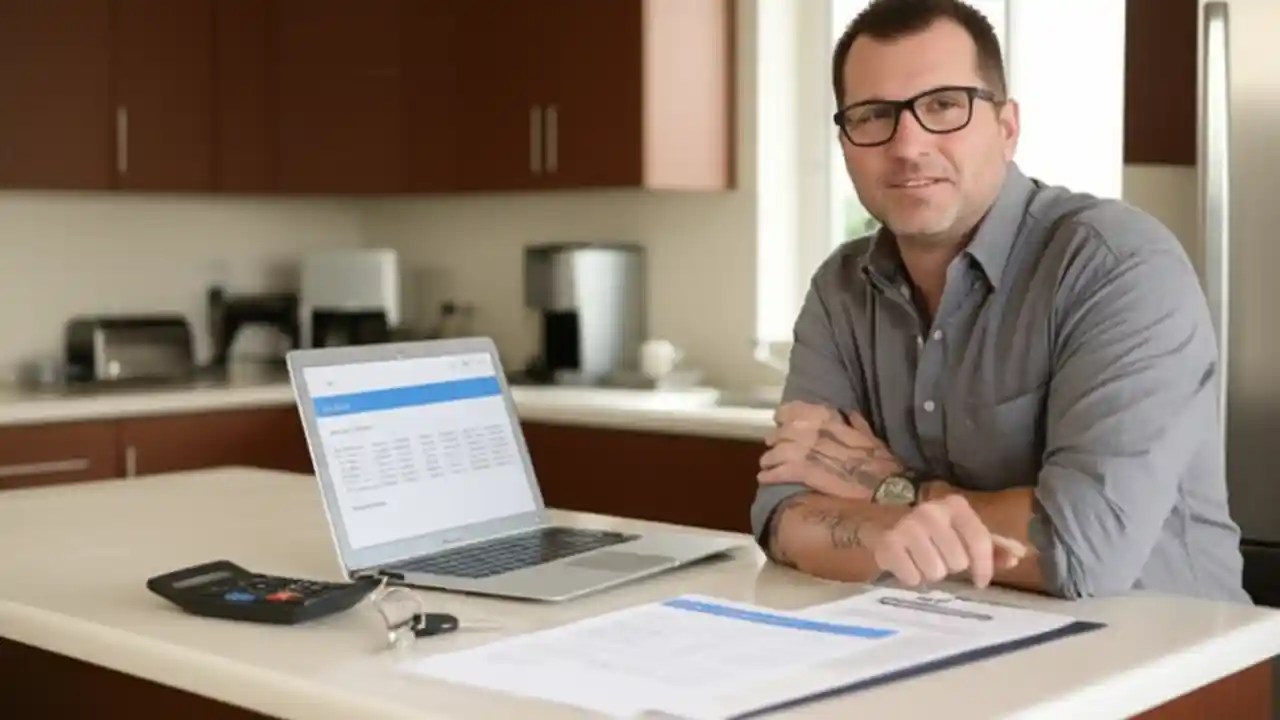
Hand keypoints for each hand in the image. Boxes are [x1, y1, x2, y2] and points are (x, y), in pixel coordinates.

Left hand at [757, 401, 904, 499]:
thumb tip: (847, 412)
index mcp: (834, 423)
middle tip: (771, 443)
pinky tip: (763, 478)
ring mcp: (811, 453)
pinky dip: (770, 474)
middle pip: (786, 431)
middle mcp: (818, 434)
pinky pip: (780, 471)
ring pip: (779, 450)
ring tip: (765, 464)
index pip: (802, 410)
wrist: (888, 487)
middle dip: (776, 437)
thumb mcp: (872, 438)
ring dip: (770, 457)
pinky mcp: (807, 474)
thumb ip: (856, 424)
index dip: (787, 413)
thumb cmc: (884, 465)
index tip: (780, 417)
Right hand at [870, 494, 1027, 587]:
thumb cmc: (934, 532)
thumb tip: (1018, 556)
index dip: (984, 567)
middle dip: (951, 567)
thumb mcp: (964, 533)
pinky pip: (912, 578)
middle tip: (940, 559)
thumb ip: (993, 546)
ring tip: (923, 562)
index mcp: (955, 506)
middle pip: (958, 562)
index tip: (980, 582)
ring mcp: (907, 526)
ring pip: (935, 572)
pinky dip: (911, 577)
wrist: (885, 524)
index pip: (980, 541)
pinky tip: (907, 564)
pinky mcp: (888, 544)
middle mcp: (931, 511)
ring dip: (931, 573)